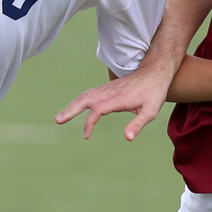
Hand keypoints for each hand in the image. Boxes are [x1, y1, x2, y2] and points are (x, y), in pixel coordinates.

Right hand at [56, 66, 173, 141]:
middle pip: (84, 99)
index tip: (86, 135)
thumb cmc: (154, 93)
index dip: (89, 123)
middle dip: (70, 110)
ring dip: (71, 106)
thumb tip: (128, 138)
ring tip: (60, 117)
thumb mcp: (150, 112)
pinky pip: (88, 93)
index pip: (97, 110)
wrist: (154, 72)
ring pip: (84, 95)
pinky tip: (73, 108)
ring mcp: (106, 88)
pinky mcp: (107, 87)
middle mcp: (109, 92)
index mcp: (118, 99)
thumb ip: (138, 125)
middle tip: (58, 121)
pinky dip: (78, 101)